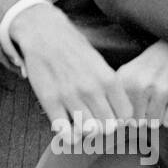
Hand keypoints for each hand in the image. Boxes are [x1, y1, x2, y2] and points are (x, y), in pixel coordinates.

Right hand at [8, 3, 133, 131]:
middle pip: (108, 127)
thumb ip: (109, 87)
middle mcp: (91, 89)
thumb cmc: (73, 48)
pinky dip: (68, 135)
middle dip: (102, 126)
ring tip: (80, 122)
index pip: (125, 115)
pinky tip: (67, 127)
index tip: (110, 116)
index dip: (118, 119)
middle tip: (95, 120)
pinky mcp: (50, 100)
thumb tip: (116, 113)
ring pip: (88, 131)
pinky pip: (65, 132)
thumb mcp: (99, 62)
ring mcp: (70, 96)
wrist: (43, 33)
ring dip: (85, 130)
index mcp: (107, 78)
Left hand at [115, 40, 167, 126]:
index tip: (129, 109)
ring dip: (157, 115)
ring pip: (154, 123)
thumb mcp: (126, 74)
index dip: (126, 115)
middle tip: (149, 100)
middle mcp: (142, 84)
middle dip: (142, 115)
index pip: (120, 116)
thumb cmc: (148, 68)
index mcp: (125, 80)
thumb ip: (116, 97)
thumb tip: (116, 125)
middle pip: (137, 122)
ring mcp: (163, 90)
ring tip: (160, 98)